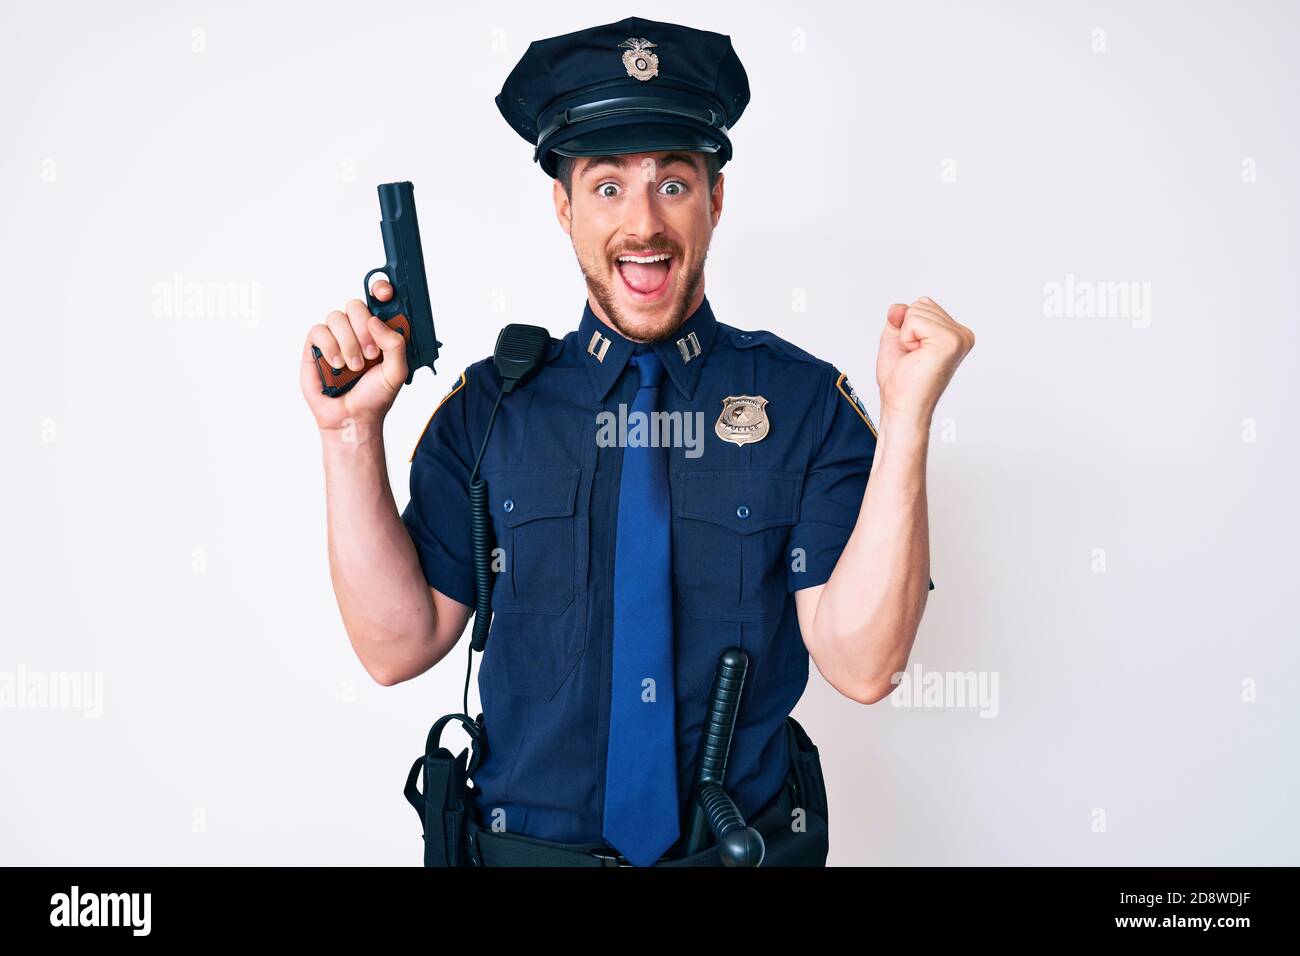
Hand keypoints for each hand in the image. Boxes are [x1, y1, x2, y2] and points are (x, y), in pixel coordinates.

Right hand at [299, 279, 408, 432]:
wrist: (353, 417)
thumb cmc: (375, 395)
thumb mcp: (397, 371)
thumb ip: (395, 344)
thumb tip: (376, 321)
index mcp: (378, 332)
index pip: (378, 301)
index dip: (380, 290)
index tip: (385, 294)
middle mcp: (356, 330)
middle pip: (356, 305)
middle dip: (364, 328)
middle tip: (372, 354)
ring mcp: (335, 337)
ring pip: (337, 317)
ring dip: (349, 343)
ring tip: (355, 367)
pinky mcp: (316, 346)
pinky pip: (318, 331)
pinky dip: (330, 347)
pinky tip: (338, 365)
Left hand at [876, 297, 973, 426]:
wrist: (902, 406)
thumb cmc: (901, 380)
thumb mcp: (896, 339)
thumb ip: (899, 317)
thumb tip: (900, 307)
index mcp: (955, 334)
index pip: (923, 304)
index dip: (906, 327)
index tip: (913, 353)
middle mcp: (962, 335)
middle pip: (921, 304)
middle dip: (906, 330)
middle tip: (912, 357)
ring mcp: (959, 337)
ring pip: (916, 310)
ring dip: (905, 336)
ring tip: (915, 358)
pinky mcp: (950, 341)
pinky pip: (913, 319)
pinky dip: (906, 338)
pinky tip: (915, 357)